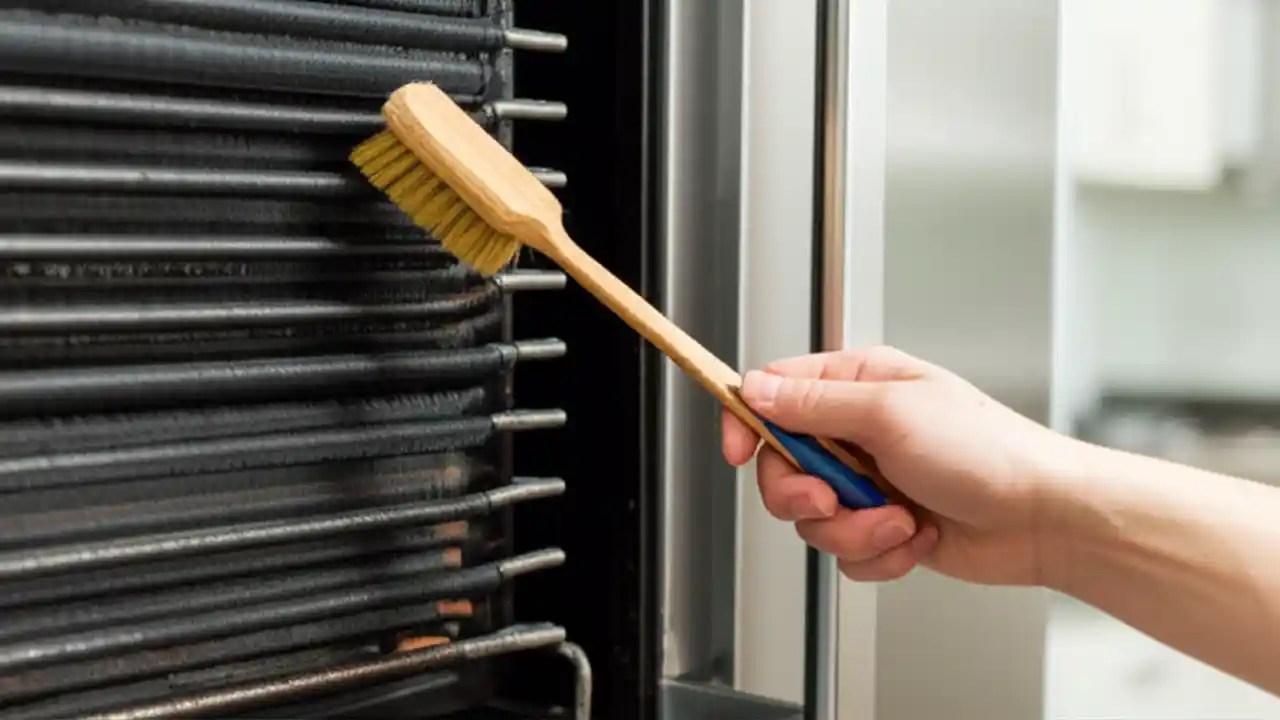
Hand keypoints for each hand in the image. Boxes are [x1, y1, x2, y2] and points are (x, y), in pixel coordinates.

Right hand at [722, 346, 1076, 585]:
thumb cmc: (989, 452)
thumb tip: (757, 389)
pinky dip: (877, 553)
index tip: (736, 451)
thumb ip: (814, 404)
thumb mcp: (890, 413)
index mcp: (857, 384)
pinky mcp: (882, 525)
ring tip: (897, 521)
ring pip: (811, 517)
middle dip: (805, 494)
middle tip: (834, 498)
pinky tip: (915, 537)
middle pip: (781, 465)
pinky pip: (844, 551)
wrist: (1044, 518)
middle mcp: (857, 431)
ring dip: (852, 529)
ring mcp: (869, 480)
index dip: (747, 422)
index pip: (774, 393)